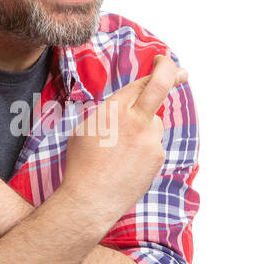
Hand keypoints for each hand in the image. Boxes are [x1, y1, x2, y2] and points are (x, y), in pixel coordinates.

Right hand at [59, 55, 187, 230]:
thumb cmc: (81, 165)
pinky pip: (153, 146)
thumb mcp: (85, 129)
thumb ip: (108, 114)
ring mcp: (150, 139)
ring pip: (153, 125)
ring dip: (142, 132)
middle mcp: (135, 119)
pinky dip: (143, 151)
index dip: (159, 69)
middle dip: (173, 73)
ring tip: (119, 154)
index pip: (143, 81)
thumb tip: (123, 109)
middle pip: (161, 87)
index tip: (164, 63)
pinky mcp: (157, 157)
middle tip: (182, 72)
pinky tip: (126, 165)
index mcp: (114, 108)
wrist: (91, 199)